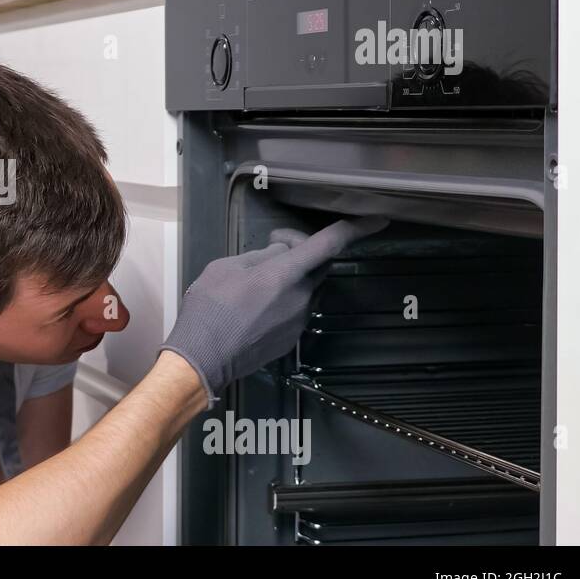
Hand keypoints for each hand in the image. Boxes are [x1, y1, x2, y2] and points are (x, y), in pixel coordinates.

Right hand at [160, 217, 387, 407]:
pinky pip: (297, 308)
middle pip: (318, 264)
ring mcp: (298, 320)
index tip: (377, 219)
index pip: (328, 245)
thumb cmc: (208, 311)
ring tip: (259, 279)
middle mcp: (300, 297)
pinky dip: (284, 299)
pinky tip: (257, 304)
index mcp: (283, 274)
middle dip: (301, 249)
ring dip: (292, 276)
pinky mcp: (292, 337)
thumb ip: (259, 257)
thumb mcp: (225, 268)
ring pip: (307, 287)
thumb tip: (278, 255)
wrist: (202, 358)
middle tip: (273, 245)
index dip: (355, 229)